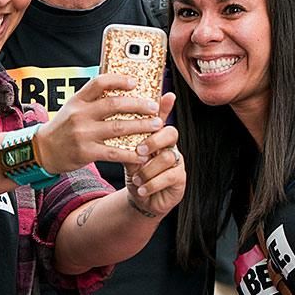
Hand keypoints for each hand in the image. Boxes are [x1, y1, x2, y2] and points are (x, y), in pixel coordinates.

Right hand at [35, 74, 161, 174]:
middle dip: (138, 105)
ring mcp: (83, 133)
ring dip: (141, 126)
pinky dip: (130, 154)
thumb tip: (122, 88)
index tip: (135, 82)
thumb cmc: (64, 127)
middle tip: (154, 107)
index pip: (99, 83)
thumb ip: (94, 99)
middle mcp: (80, 114)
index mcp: (78, 100)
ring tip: (156, 126)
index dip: (119, 80)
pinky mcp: (86, 152)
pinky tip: (142, 154)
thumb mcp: (74, 107)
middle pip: (114, 104)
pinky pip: (113, 152)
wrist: (43, 150)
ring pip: (118, 128)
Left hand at [125, 93, 184, 217]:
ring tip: (136, 178)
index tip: (168, 96)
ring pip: (168, 157)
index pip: (162, 117)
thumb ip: (126, 140)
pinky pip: (169, 176)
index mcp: (157, 136)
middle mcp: (170, 146)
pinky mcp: (180, 178)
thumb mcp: (128, 155)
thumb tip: (114, 122)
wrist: (141, 197)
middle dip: (154, 140)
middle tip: (139, 150)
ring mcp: (177, 162)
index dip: (166, 106)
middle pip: (171, 133)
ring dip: (149, 169)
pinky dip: (152, 184)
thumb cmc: (135, 172)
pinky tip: (141, 189)